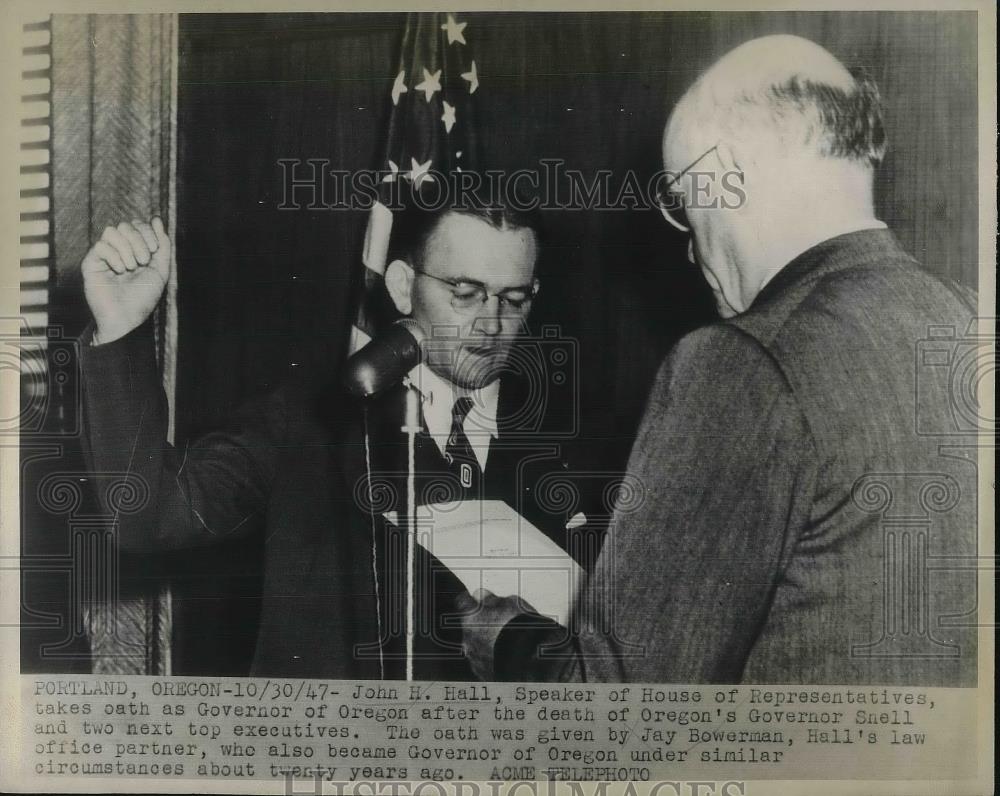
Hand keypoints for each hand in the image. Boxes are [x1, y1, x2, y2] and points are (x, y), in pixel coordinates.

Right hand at [82, 217, 171, 344]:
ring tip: (131, 267)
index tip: (154, 250)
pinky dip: (114, 257)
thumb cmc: (143, 297)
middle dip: (139, 240)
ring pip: (112, 230)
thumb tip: (156, 219)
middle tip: (144, 261)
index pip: (138, 224)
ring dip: (127, 248)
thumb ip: (163, 245)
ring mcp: (104, 255)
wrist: (127, 318)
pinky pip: (101, 245)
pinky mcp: (91, 262)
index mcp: (135, 250)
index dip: (148, 232)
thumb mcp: (160, 270)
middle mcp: (119, 250)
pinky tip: (120, 271)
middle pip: (126, 224)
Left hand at [456, 589, 535, 680]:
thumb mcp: (511, 603)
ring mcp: (474, 658)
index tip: (477, 599)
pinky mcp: (484, 674)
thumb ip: (493, 599)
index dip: (471, 600)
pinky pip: (485, 662)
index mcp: (471, 618)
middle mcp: (467, 639)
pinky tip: (507, 656)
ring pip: (477, 646)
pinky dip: (493, 658)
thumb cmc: (520, 630)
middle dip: (481, 624)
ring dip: (487, 643)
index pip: (463, 602)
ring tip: (508, 642)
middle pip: (470, 626)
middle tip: (500, 623)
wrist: (529, 661)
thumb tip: (484, 597)